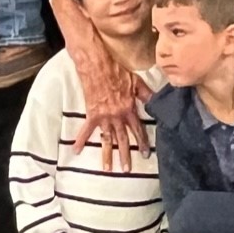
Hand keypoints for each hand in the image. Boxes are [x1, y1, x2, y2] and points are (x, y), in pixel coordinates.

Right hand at [59, 0, 151, 171]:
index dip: (143, 142)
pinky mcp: (91, 112)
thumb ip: (146, 94)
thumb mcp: (136, 81)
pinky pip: (86, 129)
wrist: (97, 63)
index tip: (147, 154)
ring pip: (107, 139)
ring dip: (107, 154)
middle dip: (126, 155)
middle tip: (127, 169)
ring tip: (108, 169)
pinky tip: (76, 150)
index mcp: (129, 108)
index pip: (138, 129)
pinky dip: (81, 139)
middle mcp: (118, 115)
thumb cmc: (117, 70)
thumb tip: (157, 101)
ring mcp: (104, 115)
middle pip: (123, 139)